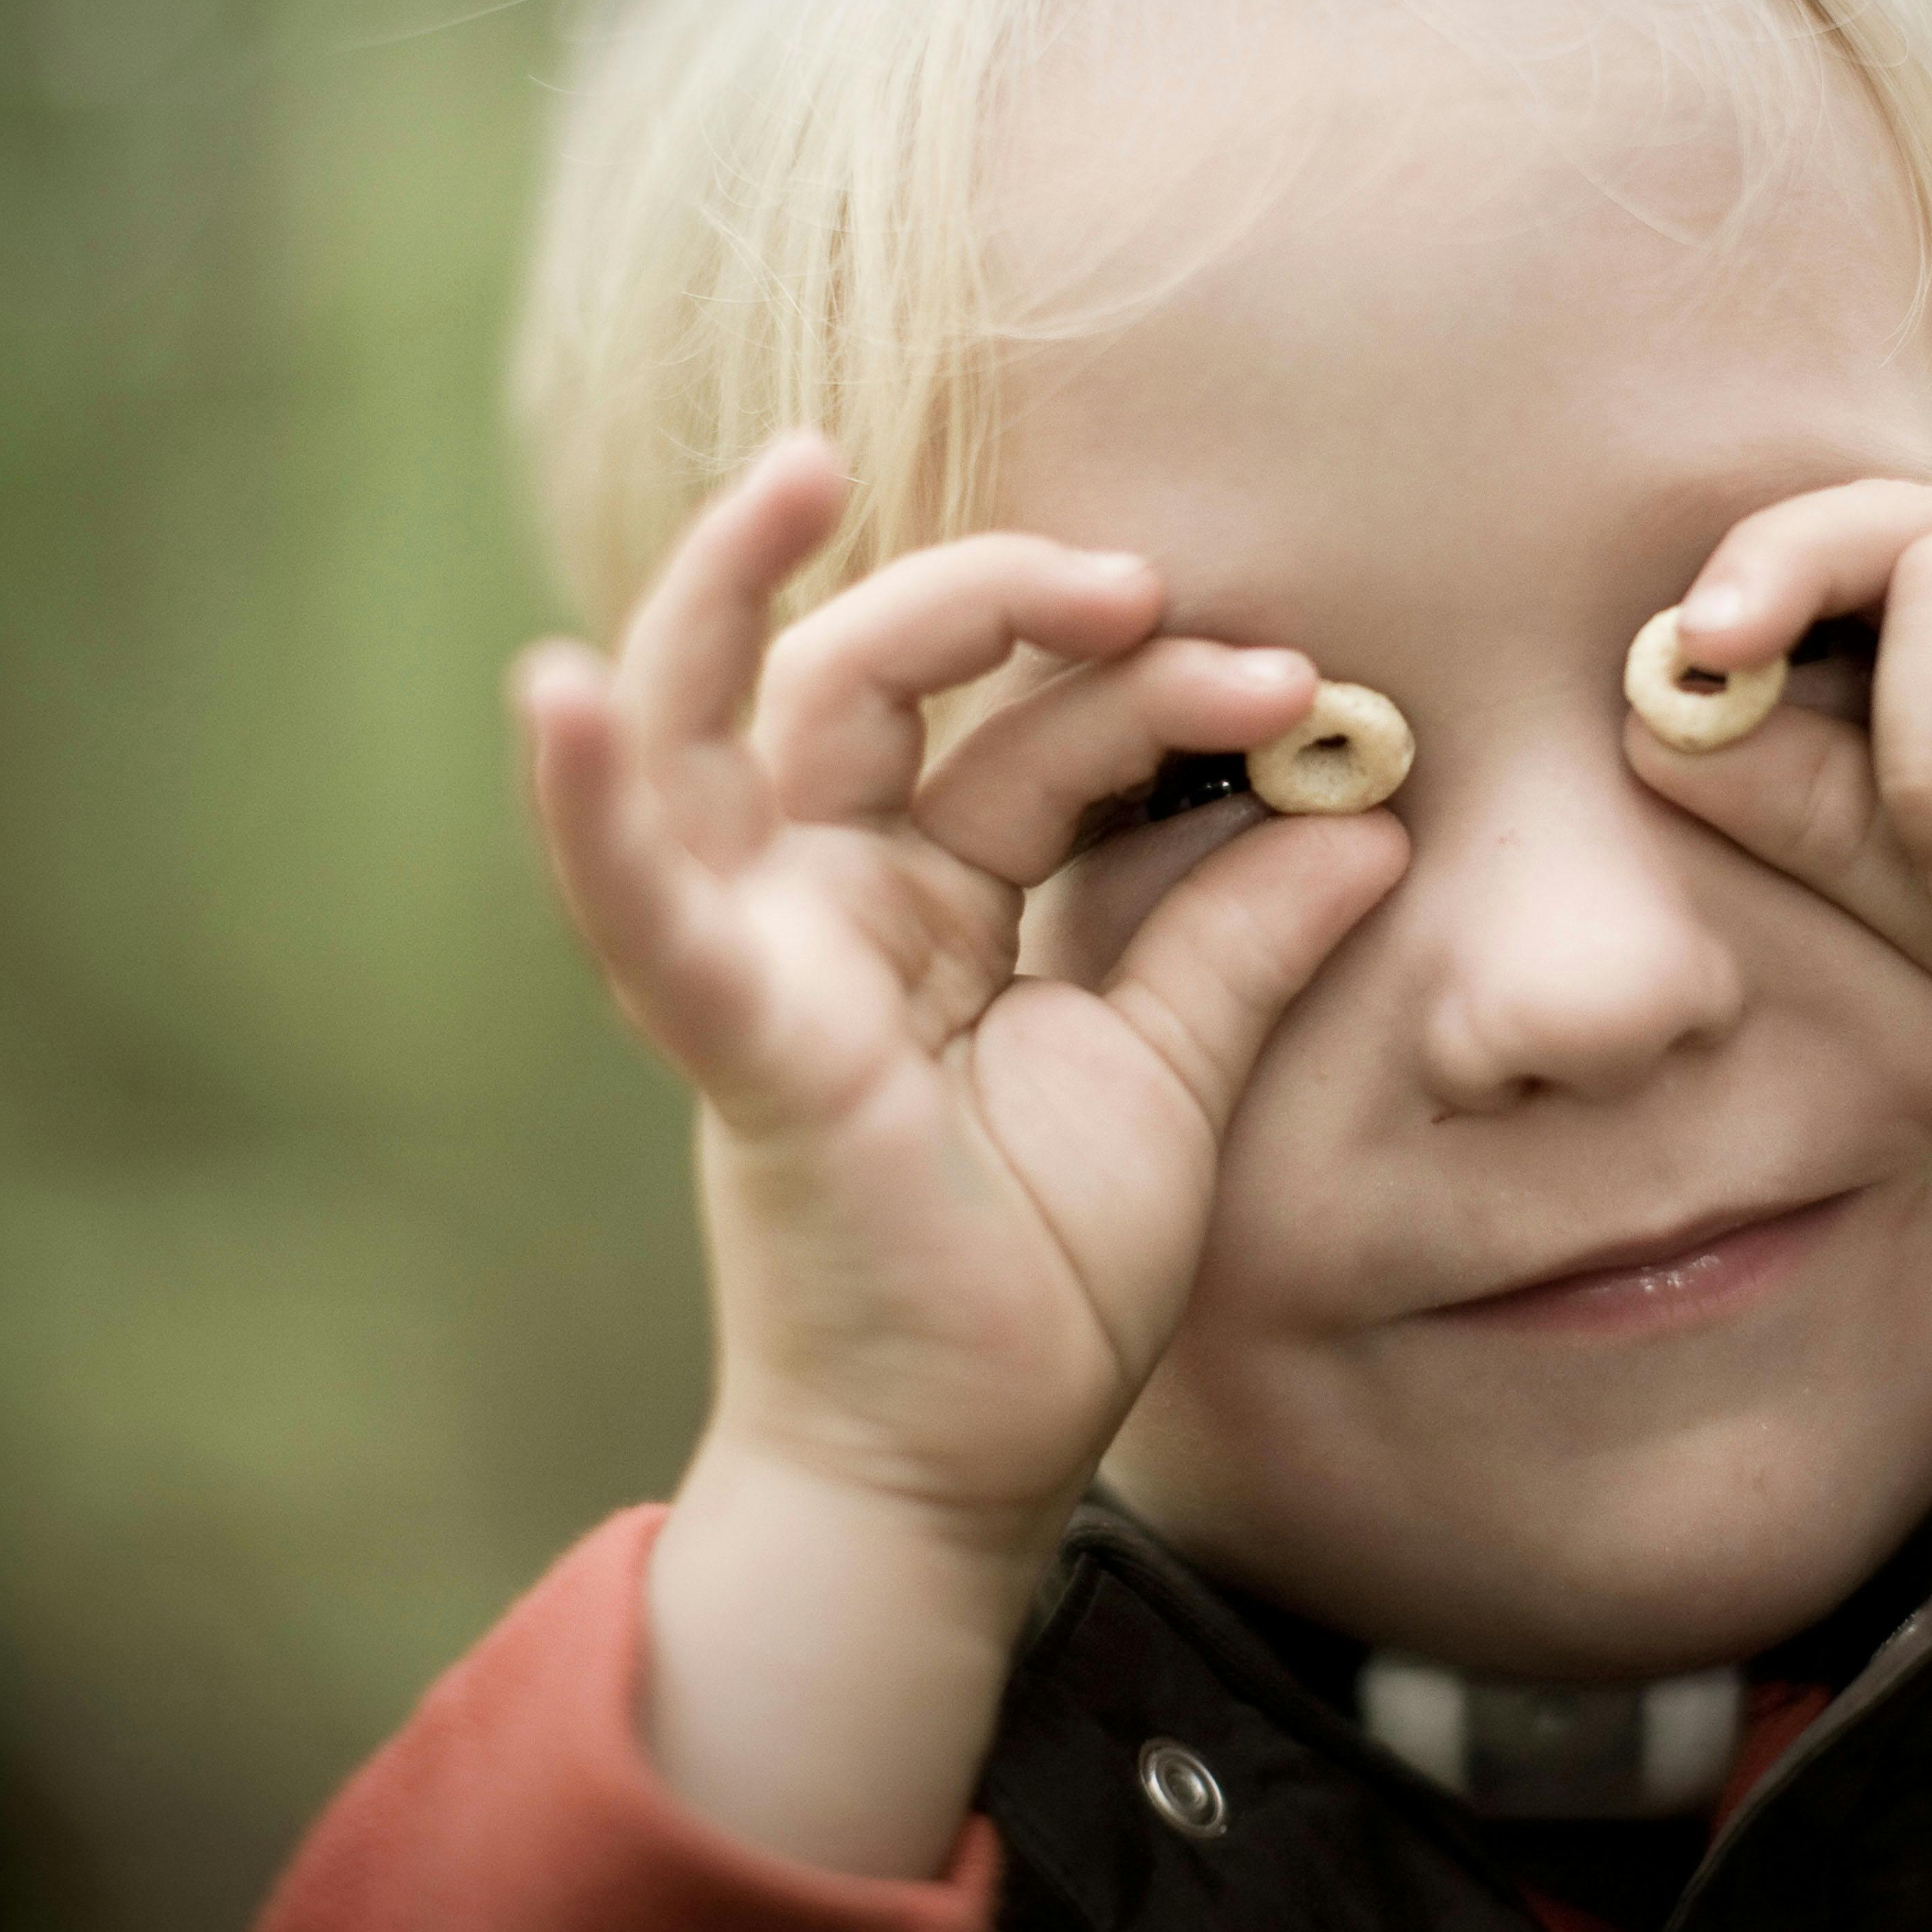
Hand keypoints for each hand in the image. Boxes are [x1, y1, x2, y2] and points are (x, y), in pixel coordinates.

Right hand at [518, 434, 1405, 1545]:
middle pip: (870, 683)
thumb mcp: (1172, 1074)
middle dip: (995, 599)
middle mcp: (830, 903)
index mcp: (931, 904)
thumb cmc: (1036, 1276)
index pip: (1029, 741)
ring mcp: (762, 957)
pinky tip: (558, 690)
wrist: (962, 1465)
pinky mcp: (731, 1039)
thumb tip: (1373, 819)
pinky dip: (589, 798)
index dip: (1155, 693)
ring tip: (802, 466)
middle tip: (1142, 581)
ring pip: (718, 727)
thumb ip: (1245, 939)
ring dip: (738, 589)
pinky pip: (639, 905)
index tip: (1296, 689)